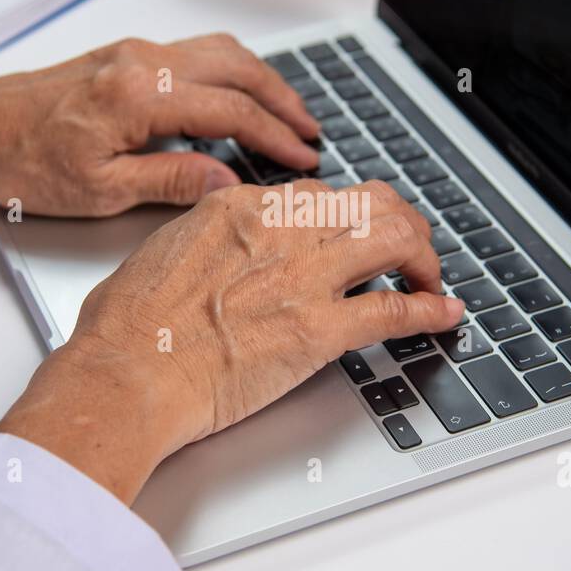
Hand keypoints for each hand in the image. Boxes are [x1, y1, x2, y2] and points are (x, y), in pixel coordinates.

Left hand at [0, 33, 319, 215]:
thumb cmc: (22, 161)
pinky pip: (196, 51)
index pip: (230, 109)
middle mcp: (141, 61)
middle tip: (312, 131)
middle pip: (237, 66)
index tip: (304, 157)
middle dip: (283, 98)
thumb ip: (171, 179)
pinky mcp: (125, 54)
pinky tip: (239, 96)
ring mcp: (134, 52)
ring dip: (260, 79)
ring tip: (287, 113)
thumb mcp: (99, 190)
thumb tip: (227, 178)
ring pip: (219, 50)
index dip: (275, 134)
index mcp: (138, 95)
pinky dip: (231, 71)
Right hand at [0, 179, 465, 502]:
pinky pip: (395, 309)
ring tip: (429, 277)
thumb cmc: (125, 330)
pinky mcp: (320, 331)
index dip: (342, 214)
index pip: (315, 194)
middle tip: (406, 247)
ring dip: (422, 256)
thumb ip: (202, 236)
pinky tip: (445, 314)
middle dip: (398, 220)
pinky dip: (430, 310)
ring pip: (394, 238)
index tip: (349, 232)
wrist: (125, 376)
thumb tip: (214, 245)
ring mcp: (304, 278)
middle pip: (368, 202)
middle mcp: (279, 231)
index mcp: (238, 208)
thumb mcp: (160, 251)